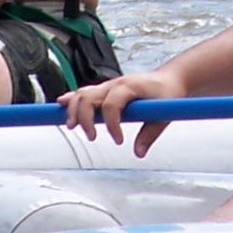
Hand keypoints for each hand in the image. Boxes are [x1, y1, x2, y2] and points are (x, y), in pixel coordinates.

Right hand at [61, 70, 185, 156]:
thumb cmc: (168, 93)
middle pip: (89, 96)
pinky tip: (61, 104)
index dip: (112, 124)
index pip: (111, 104)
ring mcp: (109, 85)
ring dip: (74, 109)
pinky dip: (72, 99)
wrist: (171, 78)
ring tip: (71, 126)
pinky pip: (85, 92)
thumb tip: (138, 153)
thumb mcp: (164, 114)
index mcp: (130, 86)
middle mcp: (115, 83)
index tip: (119, 141)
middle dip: (84, 117)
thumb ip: (150, 134)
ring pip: (83, 93)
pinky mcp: (106, 89)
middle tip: (91, 137)